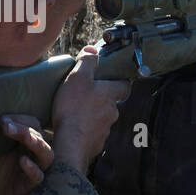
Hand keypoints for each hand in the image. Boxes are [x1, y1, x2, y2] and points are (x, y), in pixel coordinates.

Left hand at [0, 114, 52, 194]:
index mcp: (20, 143)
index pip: (32, 125)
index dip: (21, 120)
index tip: (2, 120)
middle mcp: (29, 155)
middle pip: (40, 136)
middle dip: (24, 128)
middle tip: (5, 125)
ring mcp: (31, 172)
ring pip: (47, 155)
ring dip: (36, 143)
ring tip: (25, 137)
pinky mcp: (28, 189)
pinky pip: (38, 178)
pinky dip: (32, 169)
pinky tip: (22, 161)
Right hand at [50, 46, 129, 171]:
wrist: (70, 144)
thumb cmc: (74, 108)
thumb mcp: (77, 78)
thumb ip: (86, 62)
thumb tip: (92, 49)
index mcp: (110, 94)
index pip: (125, 86)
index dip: (120, 82)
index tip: (113, 80)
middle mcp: (112, 112)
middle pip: (112, 103)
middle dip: (102, 100)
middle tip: (86, 96)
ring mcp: (105, 130)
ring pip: (102, 119)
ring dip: (93, 116)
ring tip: (76, 114)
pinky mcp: (96, 144)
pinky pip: (93, 134)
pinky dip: (87, 131)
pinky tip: (74, 130)